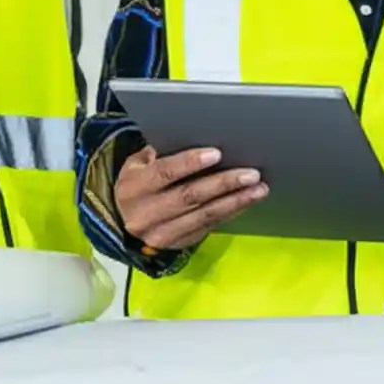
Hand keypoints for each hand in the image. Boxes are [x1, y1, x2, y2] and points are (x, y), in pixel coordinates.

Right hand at [114, 145, 267, 250]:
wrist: (124, 222)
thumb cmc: (139, 183)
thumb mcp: (138, 165)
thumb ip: (162, 153)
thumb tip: (199, 138)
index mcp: (133, 188)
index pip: (164, 173)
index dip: (190, 163)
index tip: (217, 154)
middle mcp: (145, 214)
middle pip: (189, 197)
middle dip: (223, 184)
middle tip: (251, 174)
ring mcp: (161, 234)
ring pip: (204, 215)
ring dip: (235, 201)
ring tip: (259, 189)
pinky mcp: (178, 245)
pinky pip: (209, 226)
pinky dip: (231, 212)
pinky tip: (247, 201)